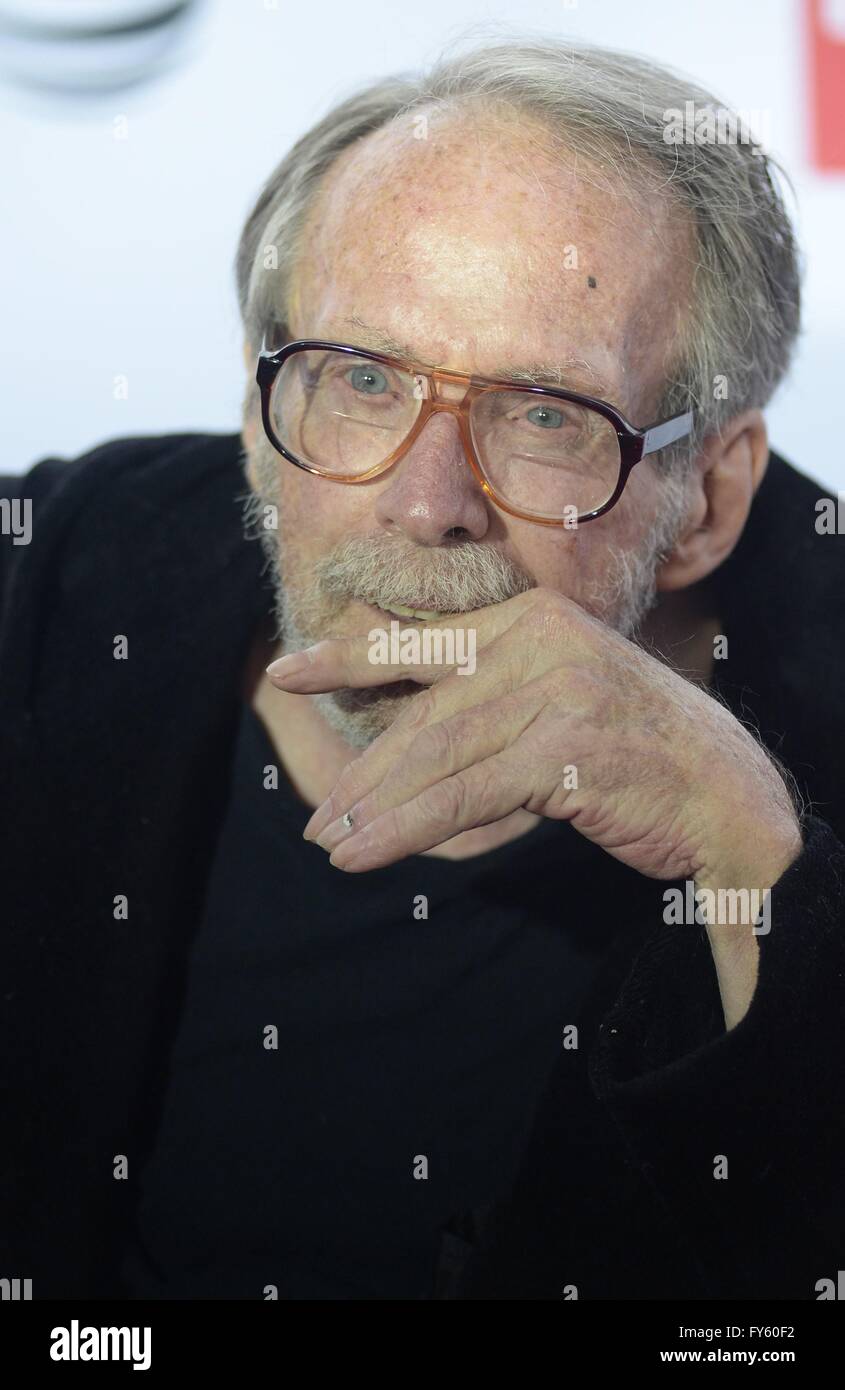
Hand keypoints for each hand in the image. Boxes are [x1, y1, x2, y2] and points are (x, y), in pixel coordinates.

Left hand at [269, 588, 802, 1023]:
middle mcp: (540, 639)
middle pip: (426, 710)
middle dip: (363, 770)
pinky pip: (464, 792)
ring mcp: (554, 688)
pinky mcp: (563, 747)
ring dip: (375, 806)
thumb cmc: (641, 752)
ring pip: (437, 754)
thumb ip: (496, 697)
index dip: (349, 656)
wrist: (731, 795)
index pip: (424, 641)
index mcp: (535, 616)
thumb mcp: (562, 701)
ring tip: (329, 842)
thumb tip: (413, 734)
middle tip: (317, 815)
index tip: (287, 670)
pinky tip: (365, 853)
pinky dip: (406, 827)